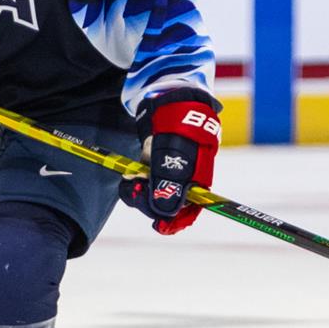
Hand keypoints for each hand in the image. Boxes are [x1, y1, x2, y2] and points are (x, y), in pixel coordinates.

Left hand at [120, 95, 219, 234]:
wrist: (170, 101)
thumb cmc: (179, 126)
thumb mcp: (172, 155)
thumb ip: (168, 182)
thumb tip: (164, 212)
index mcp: (197, 181)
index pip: (188, 211)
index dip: (173, 221)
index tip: (158, 226)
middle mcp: (185, 181)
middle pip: (167, 205)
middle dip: (147, 200)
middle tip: (133, 187)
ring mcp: (170, 173)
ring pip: (153, 195)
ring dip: (139, 190)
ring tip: (131, 177)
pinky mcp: (157, 166)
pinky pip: (146, 183)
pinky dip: (136, 181)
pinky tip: (131, 174)